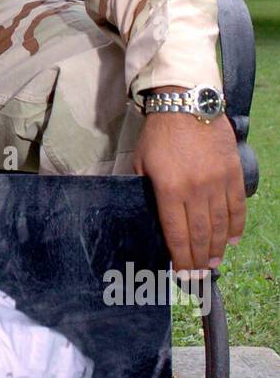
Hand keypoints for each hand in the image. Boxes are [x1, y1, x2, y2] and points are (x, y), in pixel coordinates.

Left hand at [132, 110, 245, 270]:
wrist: (185, 103)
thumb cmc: (158, 134)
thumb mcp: (140, 163)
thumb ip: (144, 191)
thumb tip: (146, 216)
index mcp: (169, 190)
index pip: (176, 234)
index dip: (180, 258)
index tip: (182, 273)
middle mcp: (196, 190)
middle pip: (200, 235)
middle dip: (199, 259)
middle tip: (198, 275)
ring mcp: (217, 182)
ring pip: (220, 225)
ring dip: (217, 248)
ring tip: (214, 262)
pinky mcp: (232, 172)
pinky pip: (236, 206)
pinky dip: (235, 226)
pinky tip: (232, 239)